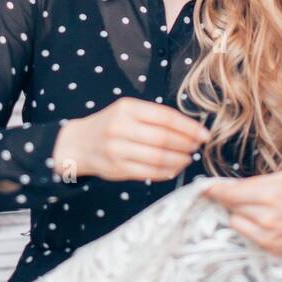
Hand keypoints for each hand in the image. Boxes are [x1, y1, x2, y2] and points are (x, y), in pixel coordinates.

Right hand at [52, 98, 208, 183]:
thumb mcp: (127, 111)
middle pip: (163, 138)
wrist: (78, 143)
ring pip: (157, 157)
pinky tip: (174, 168)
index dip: (188, 127)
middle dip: (186, 144)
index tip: (203, 133)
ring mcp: (117, 150)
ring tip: (188, 158)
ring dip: (179, 160)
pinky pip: (148, 173)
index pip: (165, 117)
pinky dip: (166, 172)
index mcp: (127, 108)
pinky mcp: (117, 169)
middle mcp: (120, 127)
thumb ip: (153, 117)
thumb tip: (190, 130)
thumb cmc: (110, 125)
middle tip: (198, 147)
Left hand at [199, 169, 281, 257]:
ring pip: (235, 222)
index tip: (203, 188)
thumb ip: (257, 182)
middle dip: (231, 200)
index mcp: (270, 194)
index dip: (213, 190)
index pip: (229, 193)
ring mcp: (268, 236)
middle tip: (240, 195)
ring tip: (259, 209)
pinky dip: (251, 228)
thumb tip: (231, 186)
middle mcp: (266, 218)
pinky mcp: (271, 249)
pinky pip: (247, 236)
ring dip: (241, 215)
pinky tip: (267, 222)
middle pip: (230, 207)